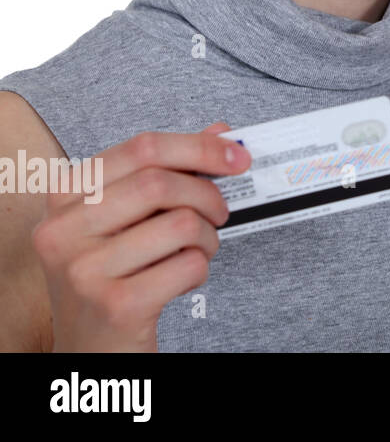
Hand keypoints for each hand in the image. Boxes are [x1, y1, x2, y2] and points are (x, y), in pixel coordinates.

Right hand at [32, 122, 250, 351]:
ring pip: (182, 224)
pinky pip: (190, 265)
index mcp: (66, 195)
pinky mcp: (116, 305)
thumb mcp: (127, 218)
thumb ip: (170, 170)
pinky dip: (200, 269)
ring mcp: (84, 270)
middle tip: (220, 214)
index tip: (236, 156)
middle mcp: (63, 230)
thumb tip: (223, 131)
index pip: (143, 148)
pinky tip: (180, 280)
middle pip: (161, 183)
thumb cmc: (114, 273)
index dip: (199, 146)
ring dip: (207, 238)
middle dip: (208, 195)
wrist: (92, 349)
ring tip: (195, 251)